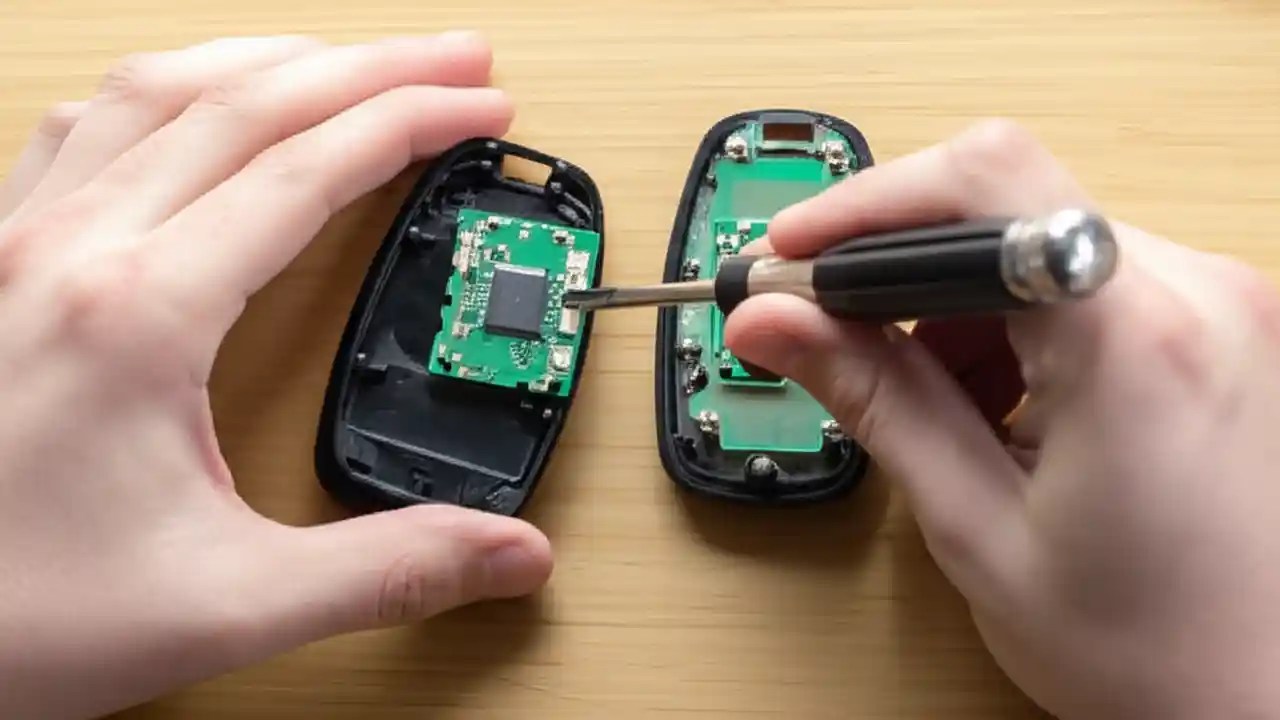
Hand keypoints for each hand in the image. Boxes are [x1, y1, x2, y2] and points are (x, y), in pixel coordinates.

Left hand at [0, 33, 551, 719]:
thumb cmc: (17, 615)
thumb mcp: (230, 602)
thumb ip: (387, 570)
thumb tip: (508, 553)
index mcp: (136, 313)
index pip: (306, 172)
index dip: (411, 123)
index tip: (479, 106)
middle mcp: (68, 252)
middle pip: (244, 102)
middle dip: (369, 66)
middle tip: (454, 56)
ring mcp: (17, 247)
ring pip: (155, 92)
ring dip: (268, 60)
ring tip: (346, 60)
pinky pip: (84, 129)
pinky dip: (166, 94)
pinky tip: (193, 109)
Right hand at [726, 120, 1279, 718]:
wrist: (1266, 703)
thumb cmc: (1151, 650)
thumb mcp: (976, 527)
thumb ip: (874, 400)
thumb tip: (775, 323)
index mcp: (1135, 342)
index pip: (984, 183)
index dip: (866, 203)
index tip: (795, 257)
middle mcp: (1198, 297)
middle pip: (1004, 210)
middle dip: (901, 271)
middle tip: (838, 341)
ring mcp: (1221, 308)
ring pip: (1038, 243)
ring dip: (958, 306)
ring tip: (943, 408)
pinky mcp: (1221, 329)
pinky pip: (1087, 279)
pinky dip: (1017, 323)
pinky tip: (1001, 404)